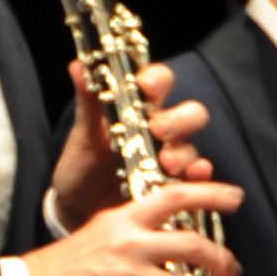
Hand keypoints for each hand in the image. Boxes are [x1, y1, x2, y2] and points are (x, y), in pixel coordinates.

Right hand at [26, 183, 252, 275]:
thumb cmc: (61, 265)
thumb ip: (133, 233)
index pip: (172, 197)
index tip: (236, 197)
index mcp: (122, 219)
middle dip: (222, 259)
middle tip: (235, 269)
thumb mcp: (98, 234)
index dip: (208, 194)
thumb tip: (170, 240)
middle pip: (190, 245)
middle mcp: (128, 244)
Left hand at [50, 59, 214, 230]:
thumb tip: (78, 66)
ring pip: (191, 147)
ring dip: (182, 153)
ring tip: (165, 163)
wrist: (77, 209)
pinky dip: (199, 176)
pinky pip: (196, 179)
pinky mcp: (173, 187)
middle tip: (158, 129)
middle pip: (189, 113)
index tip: (145, 84)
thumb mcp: (82, 135)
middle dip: (178, 119)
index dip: (157, 78)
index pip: (158, 82)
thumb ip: (87, 102)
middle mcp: (159, 131)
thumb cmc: (81, 166)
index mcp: (137, 109)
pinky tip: (194, 176)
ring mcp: (169, 159)